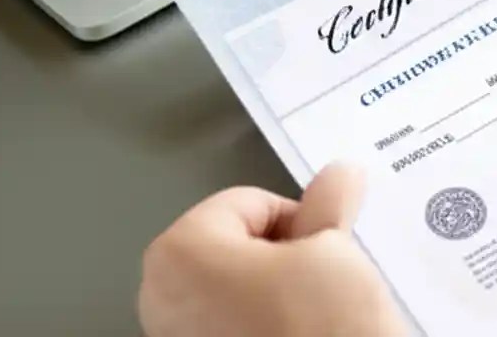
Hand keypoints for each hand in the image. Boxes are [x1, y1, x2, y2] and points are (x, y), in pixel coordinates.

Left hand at [138, 163, 407, 336]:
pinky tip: (295, 335)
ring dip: (276, 294)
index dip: (298, 221)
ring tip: (308, 317)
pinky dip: (263, 326)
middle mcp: (157, 297)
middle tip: (318, 284)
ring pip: (236, 289)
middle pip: (236, 245)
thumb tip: (339, 176)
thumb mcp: (336, 250)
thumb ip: (329, 204)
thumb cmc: (322, 330)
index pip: (253, 203)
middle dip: (282, 257)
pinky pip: (231, 327)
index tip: (320, 252)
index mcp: (180, 251)